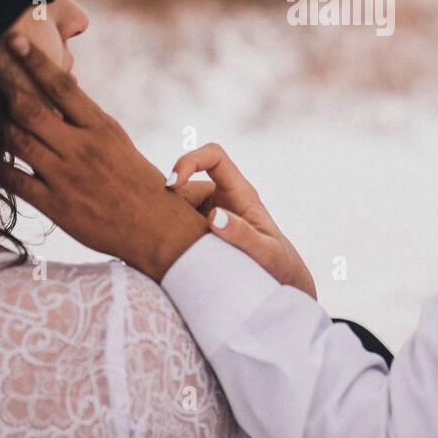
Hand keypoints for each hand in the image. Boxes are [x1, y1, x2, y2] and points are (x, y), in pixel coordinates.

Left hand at [0, 33, 208, 280]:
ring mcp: (66, 176)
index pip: (62, 86)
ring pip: (16, 142)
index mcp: (100, 126)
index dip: (35, 61)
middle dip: (1, 87)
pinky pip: (14, 180)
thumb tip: (61, 89)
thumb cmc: (135, 180)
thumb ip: (86, 118)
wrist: (154, 226)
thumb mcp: (117, 141)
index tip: (15, 40)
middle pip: (31, 109)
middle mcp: (82, 147)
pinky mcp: (55, 205)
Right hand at [170, 143, 316, 299]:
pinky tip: (168, 254)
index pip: (214, 156)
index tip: (173, 183)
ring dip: (166, 221)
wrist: (276, 282)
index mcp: (239, 192)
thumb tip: (214, 216)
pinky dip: (166, 234)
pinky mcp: (197, 229)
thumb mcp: (265, 253)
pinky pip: (175, 222)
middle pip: (185, 183)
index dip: (191, 160)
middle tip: (159, 227)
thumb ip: (244, 235)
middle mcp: (222, 197)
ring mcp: (208, 212)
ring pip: (176, 204)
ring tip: (170, 248)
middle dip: (168, 200)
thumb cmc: (277, 265)